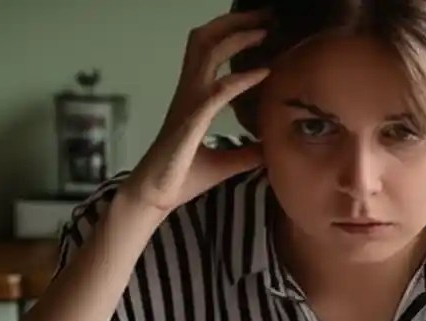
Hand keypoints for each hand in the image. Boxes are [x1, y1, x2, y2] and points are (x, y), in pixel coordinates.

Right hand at [120, 10, 269, 217]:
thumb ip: (246, 152)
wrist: (155, 197)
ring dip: (236, 38)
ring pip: (204, 53)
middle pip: (205, 41)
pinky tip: (263, 73)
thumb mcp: (225, 163)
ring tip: (264, 30)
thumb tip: (270, 148)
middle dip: (235, 23)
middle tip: (266, 16)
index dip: (233, 33)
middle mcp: (189, 93)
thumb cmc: (181, 177)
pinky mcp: (189, 123)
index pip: (209, 51)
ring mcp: (187, 105)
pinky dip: (241, 79)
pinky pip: (216, 92)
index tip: (263, 27)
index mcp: (194, 98)